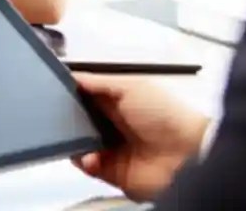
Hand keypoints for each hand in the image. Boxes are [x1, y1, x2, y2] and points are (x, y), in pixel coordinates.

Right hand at [71, 73, 209, 200]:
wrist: (186, 157)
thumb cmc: (169, 116)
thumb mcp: (132, 86)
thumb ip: (100, 81)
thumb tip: (74, 75)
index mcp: (121, 99)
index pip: (88, 93)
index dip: (73, 92)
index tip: (60, 90)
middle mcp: (116, 123)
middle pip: (80, 118)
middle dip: (70, 117)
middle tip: (68, 115)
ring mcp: (114, 148)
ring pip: (79, 142)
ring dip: (76, 140)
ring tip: (80, 137)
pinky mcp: (113, 170)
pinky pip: (87, 164)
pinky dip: (84, 160)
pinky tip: (92, 155)